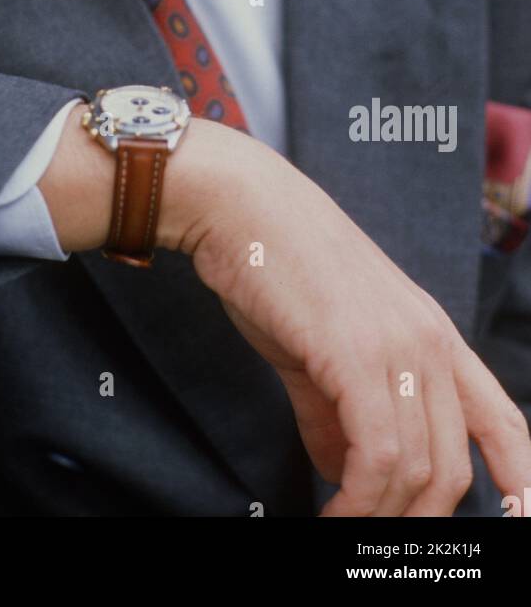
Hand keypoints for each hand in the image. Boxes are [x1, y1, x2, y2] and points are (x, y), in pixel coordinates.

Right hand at [171, 121, 530, 516]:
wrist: (243, 207)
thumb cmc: (276, 266)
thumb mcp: (321, 344)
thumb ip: (335, 410)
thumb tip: (341, 470)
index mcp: (434, 335)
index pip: (504, 421)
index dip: (521, 481)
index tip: (516, 522)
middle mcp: (431, 342)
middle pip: (454, 468)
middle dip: (416, 522)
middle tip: (368, 539)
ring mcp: (399, 346)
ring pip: (418, 470)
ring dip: (378, 518)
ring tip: (338, 528)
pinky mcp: (357, 355)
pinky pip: (378, 455)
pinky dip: (358, 500)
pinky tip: (330, 509)